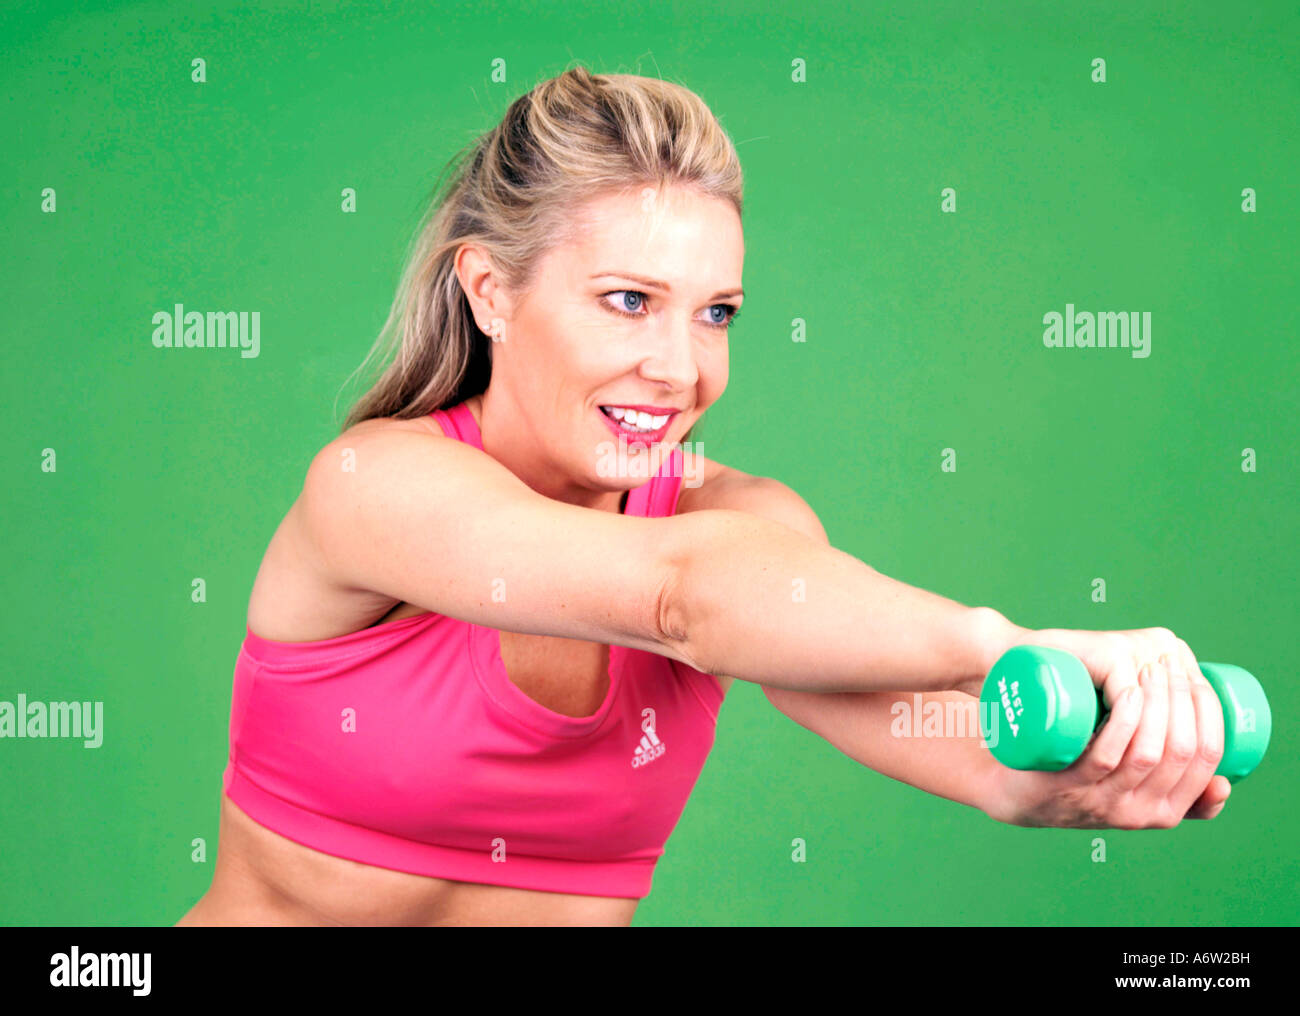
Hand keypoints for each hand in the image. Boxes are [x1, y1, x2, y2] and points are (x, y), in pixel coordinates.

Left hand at [978, 624, 1231, 828]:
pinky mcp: (1064, 785)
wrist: (1009, 783)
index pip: (1207, 760)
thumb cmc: (1078, 775)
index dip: (1210, 713)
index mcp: (1164, 811)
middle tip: (1169, 663)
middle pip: (1181, 753)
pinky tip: (1127, 691)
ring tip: (1149, 667)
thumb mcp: (1130, 791)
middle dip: (1184, 700)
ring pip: (1147, 754)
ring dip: (1157, 704)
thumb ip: (1171, 791)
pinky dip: (1123, 722)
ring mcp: (1100, 801)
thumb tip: (1223, 781)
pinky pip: (1104, 757)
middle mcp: (1137, 814)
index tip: (1196, 677)